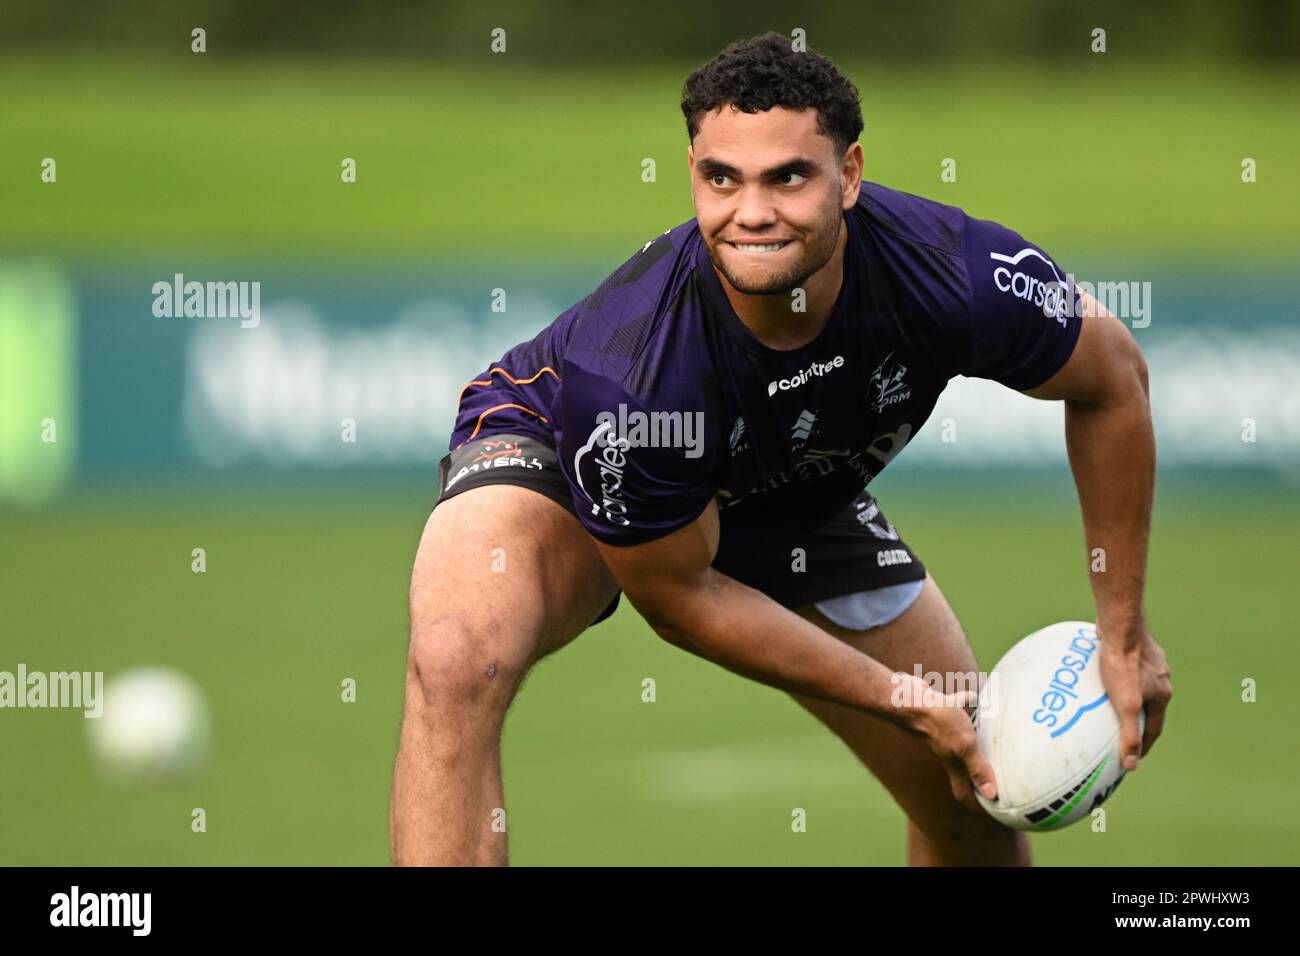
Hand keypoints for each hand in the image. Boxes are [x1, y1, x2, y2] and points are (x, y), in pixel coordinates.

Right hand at [894, 672, 997, 812]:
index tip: (992, 806)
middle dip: (978, 772)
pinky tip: (972, 697)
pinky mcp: (936, 715)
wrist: (906, 699)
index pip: (964, 793)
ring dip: (973, 738)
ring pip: (959, 741)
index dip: (976, 803)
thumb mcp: (964, 745)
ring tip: (989, 733)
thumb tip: (991, 795)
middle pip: (963, 768)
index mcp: (952, 764)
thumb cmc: (937, 721)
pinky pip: (954, 713)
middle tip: (996, 772)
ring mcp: (939, 734)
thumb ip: (978, 768)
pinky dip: (963, 706)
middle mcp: (945, 752)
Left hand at [1097, 619, 1171, 770]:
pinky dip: (1119, 679)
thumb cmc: (1122, 664)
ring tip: (1110, 706)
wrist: (1121, 626)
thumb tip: (1131, 765)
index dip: (1143, 745)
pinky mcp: (1137, 649)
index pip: (1154, 729)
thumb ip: (1129, 734)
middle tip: (1120, 733)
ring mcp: (1151, 662)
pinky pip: (1128, 670)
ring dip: (1128, 699)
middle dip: (1136, 723)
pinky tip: (1102, 678)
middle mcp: (1161, 679)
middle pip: (1148, 708)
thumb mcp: (1125, 704)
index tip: (1133, 758)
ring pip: (1139, 687)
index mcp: (1162, 695)